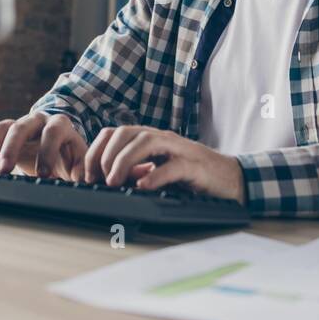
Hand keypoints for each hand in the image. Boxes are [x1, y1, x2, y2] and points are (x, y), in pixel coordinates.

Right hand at [0, 112, 87, 178]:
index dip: (48, 151)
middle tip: (4, 170)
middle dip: (12, 148)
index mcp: (61, 126)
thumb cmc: (71, 158)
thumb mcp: (82, 164)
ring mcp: (20, 124)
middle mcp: (39, 120)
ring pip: (3, 127)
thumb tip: (88, 183)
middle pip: (22, 126)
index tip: (44, 175)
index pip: (54, 131)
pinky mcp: (5, 133)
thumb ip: (84, 171)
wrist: (60, 148)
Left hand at [83, 127, 245, 204]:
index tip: (87, 175)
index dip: (97, 151)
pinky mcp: (196, 166)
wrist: (231, 180)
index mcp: (150, 139)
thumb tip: (105, 181)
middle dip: (107, 155)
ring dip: (124, 161)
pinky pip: (173, 166)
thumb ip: (135, 171)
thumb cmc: (192, 176)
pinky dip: (155, 175)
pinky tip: (143, 186)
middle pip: (126, 132)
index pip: (114, 133)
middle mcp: (163, 139)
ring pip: (146, 142)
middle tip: (99, 180)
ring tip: (115, 181)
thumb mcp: (157, 171)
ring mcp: (180, 150)